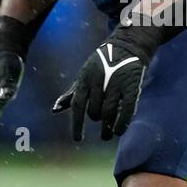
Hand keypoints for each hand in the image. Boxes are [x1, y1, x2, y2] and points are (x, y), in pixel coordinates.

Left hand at [54, 26, 154, 141]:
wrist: (127, 47)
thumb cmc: (101, 64)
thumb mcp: (84, 75)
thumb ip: (71, 93)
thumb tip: (55, 110)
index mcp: (85, 78)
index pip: (78, 105)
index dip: (77, 124)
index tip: (77, 139)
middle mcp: (100, 81)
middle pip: (94, 111)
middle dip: (96, 118)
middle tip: (100, 123)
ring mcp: (117, 84)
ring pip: (109, 113)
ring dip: (107, 128)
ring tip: (107, 135)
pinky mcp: (132, 87)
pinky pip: (127, 111)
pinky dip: (121, 124)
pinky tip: (118, 131)